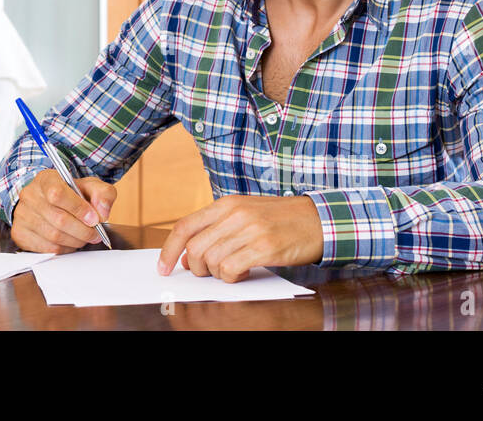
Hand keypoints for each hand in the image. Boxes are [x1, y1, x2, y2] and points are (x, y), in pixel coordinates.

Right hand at [11, 169, 115, 253]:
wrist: (48, 201)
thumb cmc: (71, 194)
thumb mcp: (90, 186)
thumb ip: (103, 194)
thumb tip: (102, 212)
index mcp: (46, 179)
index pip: (58, 193)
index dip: (79, 209)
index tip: (95, 219)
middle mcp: (30, 195)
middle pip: (59, 219)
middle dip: (83, 231)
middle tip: (95, 234)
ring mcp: (22, 214)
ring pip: (53, 236)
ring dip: (75, 241)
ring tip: (84, 238)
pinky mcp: (20, 233)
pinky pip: (46, 248)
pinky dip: (64, 249)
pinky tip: (70, 242)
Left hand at [157, 194, 323, 282]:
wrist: (319, 219)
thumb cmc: (281, 219)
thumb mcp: (245, 214)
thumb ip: (218, 230)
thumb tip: (190, 257)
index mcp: (226, 204)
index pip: (184, 226)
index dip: (168, 250)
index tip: (163, 268)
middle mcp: (234, 214)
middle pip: (195, 247)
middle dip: (196, 268)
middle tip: (211, 273)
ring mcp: (249, 229)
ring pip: (212, 260)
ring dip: (218, 274)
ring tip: (234, 270)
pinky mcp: (264, 247)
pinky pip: (232, 268)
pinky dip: (233, 277)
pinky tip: (245, 273)